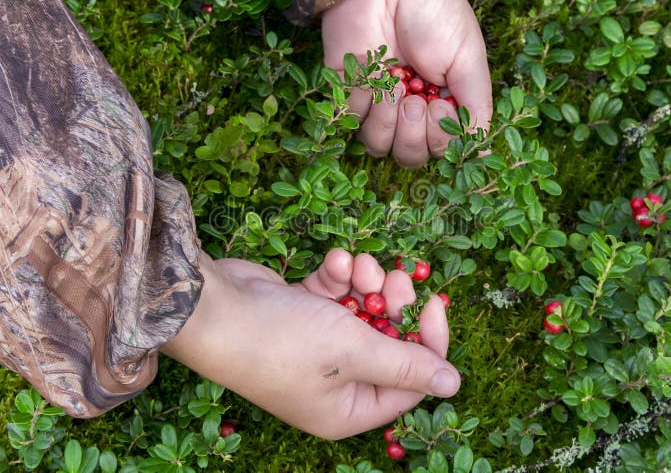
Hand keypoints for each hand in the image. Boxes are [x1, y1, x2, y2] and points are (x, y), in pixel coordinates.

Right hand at [160, 249, 460, 439]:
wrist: (215, 309)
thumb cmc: (285, 343)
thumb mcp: (356, 353)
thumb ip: (407, 365)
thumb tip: (454, 386)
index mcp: (349, 408)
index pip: (410, 382)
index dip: (428, 343)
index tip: (435, 304)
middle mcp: (336, 382)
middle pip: (389, 341)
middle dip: (395, 303)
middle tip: (398, 277)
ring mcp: (317, 346)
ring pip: (365, 310)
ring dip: (368, 282)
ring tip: (360, 266)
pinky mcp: (303, 313)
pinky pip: (336, 294)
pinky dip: (339, 276)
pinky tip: (334, 262)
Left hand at [322, 0, 491, 167]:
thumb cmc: (435, 12)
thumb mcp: (469, 60)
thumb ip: (475, 109)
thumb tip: (481, 155)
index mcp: (440, 104)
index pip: (439, 150)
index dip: (440, 140)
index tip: (441, 103)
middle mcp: (408, 108)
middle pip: (409, 155)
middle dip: (414, 136)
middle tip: (415, 99)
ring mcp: (376, 101)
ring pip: (377, 146)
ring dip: (388, 123)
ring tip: (395, 87)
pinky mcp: (347, 90)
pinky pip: (351, 121)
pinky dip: (365, 102)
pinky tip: (375, 74)